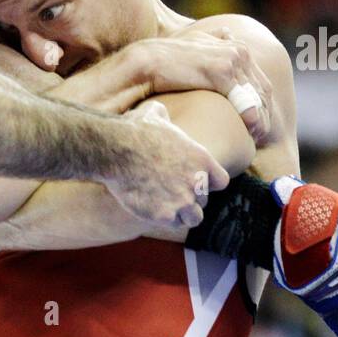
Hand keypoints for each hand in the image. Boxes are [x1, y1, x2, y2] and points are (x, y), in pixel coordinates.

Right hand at [104, 101, 229, 230]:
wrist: (117, 150)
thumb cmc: (134, 130)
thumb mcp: (154, 114)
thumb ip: (164, 116)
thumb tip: (158, 113)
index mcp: (202, 159)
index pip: (220, 181)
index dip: (207, 183)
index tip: (192, 182)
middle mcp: (197, 182)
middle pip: (203, 200)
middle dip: (189, 198)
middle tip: (170, 193)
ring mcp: (182, 201)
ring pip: (193, 218)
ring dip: (182, 214)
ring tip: (166, 208)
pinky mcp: (164, 215)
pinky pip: (172, 224)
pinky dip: (163, 219)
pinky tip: (151, 210)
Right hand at [127, 27, 274, 143]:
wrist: (147, 61)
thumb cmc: (166, 57)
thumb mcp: (194, 41)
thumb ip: (214, 37)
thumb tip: (228, 32)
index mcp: (236, 46)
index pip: (260, 80)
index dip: (262, 103)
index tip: (258, 122)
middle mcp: (238, 51)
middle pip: (262, 89)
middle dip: (264, 114)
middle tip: (260, 135)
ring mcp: (231, 61)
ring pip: (256, 97)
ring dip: (259, 121)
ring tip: (255, 138)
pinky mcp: (221, 74)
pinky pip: (244, 101)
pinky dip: (250, 119)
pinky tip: (249, 133)